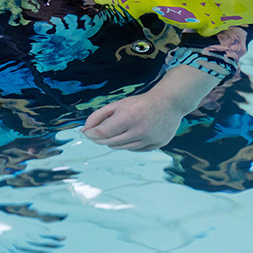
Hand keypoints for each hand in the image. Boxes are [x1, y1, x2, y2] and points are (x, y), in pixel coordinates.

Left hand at [81, 65, 219, 151]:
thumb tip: (84, 130)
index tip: (85, 132)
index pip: (102, 132)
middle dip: (99, 138)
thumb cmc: (139, 103)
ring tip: (113, 132)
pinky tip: (128, 134)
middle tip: (96, 133)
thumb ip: (98, 116)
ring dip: (112, 141)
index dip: (91, 134)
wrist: (169, 103)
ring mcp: (149, 140)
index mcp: (127, 117)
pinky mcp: (156, 145)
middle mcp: (138, 131)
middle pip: (110, 142)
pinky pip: (134, 150)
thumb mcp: (117, 105)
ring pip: (121, 148)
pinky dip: (127, 144)